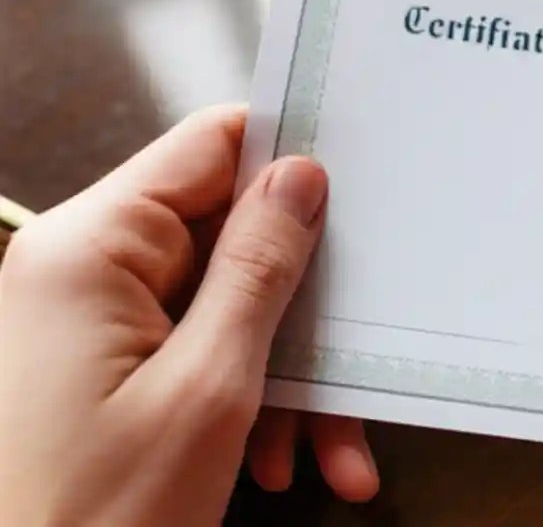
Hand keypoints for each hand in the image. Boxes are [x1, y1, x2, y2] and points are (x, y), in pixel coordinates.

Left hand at [0, 105, 377, 525]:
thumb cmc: (93, 520)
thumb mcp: (210, 390)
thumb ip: (260, 270)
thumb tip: (302, 177)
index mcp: (92, 249)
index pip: (210, 147)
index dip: (290, 158)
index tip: (364, 192)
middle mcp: (83, 270)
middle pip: (228, 240)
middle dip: (300, 309)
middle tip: (358, 362)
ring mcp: (88, 322)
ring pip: (224, 308)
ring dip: (285, 374)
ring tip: (324, 452)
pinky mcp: (99, 368)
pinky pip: (195, 353)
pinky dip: (248, 400)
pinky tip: (281, 461)